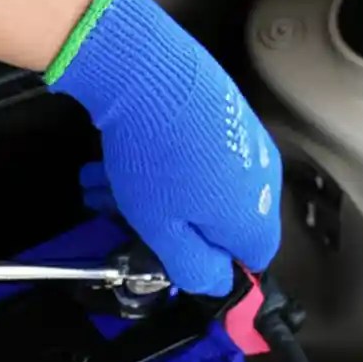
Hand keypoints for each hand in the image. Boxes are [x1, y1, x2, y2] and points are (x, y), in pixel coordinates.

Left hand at [48, 0, 281, 295]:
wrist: (150, 75)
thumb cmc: (157, 158)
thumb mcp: (164, 232)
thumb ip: (194, 267)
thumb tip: (215, 285)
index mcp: (252, 216)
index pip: (250, 260)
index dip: (213, 265)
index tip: (176, 260)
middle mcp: (260, 180)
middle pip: (219, 223)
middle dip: (168, 227)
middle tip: (123, 222)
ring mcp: (244, 144)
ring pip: (198, 188)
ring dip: (152, 197)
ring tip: (102, 191)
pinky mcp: (224, 117)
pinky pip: (195, 157)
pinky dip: (161, 168)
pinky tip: (114, 167)